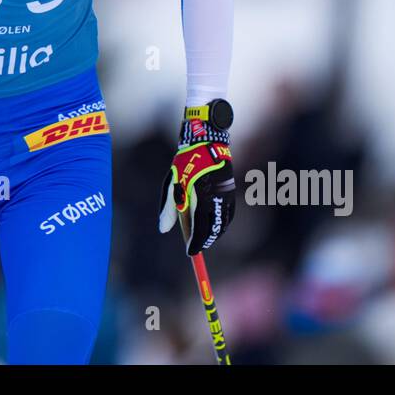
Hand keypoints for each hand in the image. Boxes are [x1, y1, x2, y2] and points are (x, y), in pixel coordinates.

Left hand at [158, 98, 236, 254]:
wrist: (208, 142)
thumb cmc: (185, 162)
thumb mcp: (172, 184)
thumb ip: (168, 208)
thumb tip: (163, 230)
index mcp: (201, 198)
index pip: (200, 229)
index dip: (196, 243)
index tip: (190, 253)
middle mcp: (216, 199)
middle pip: (213, 229)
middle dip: (205, 241)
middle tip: (197, 248)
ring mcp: (226, 195)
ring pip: (223, 222)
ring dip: (215, 233)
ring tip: (205, 239)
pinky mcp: (231, 191)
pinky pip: (229, 213)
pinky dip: (223, 222)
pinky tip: (216, 225)